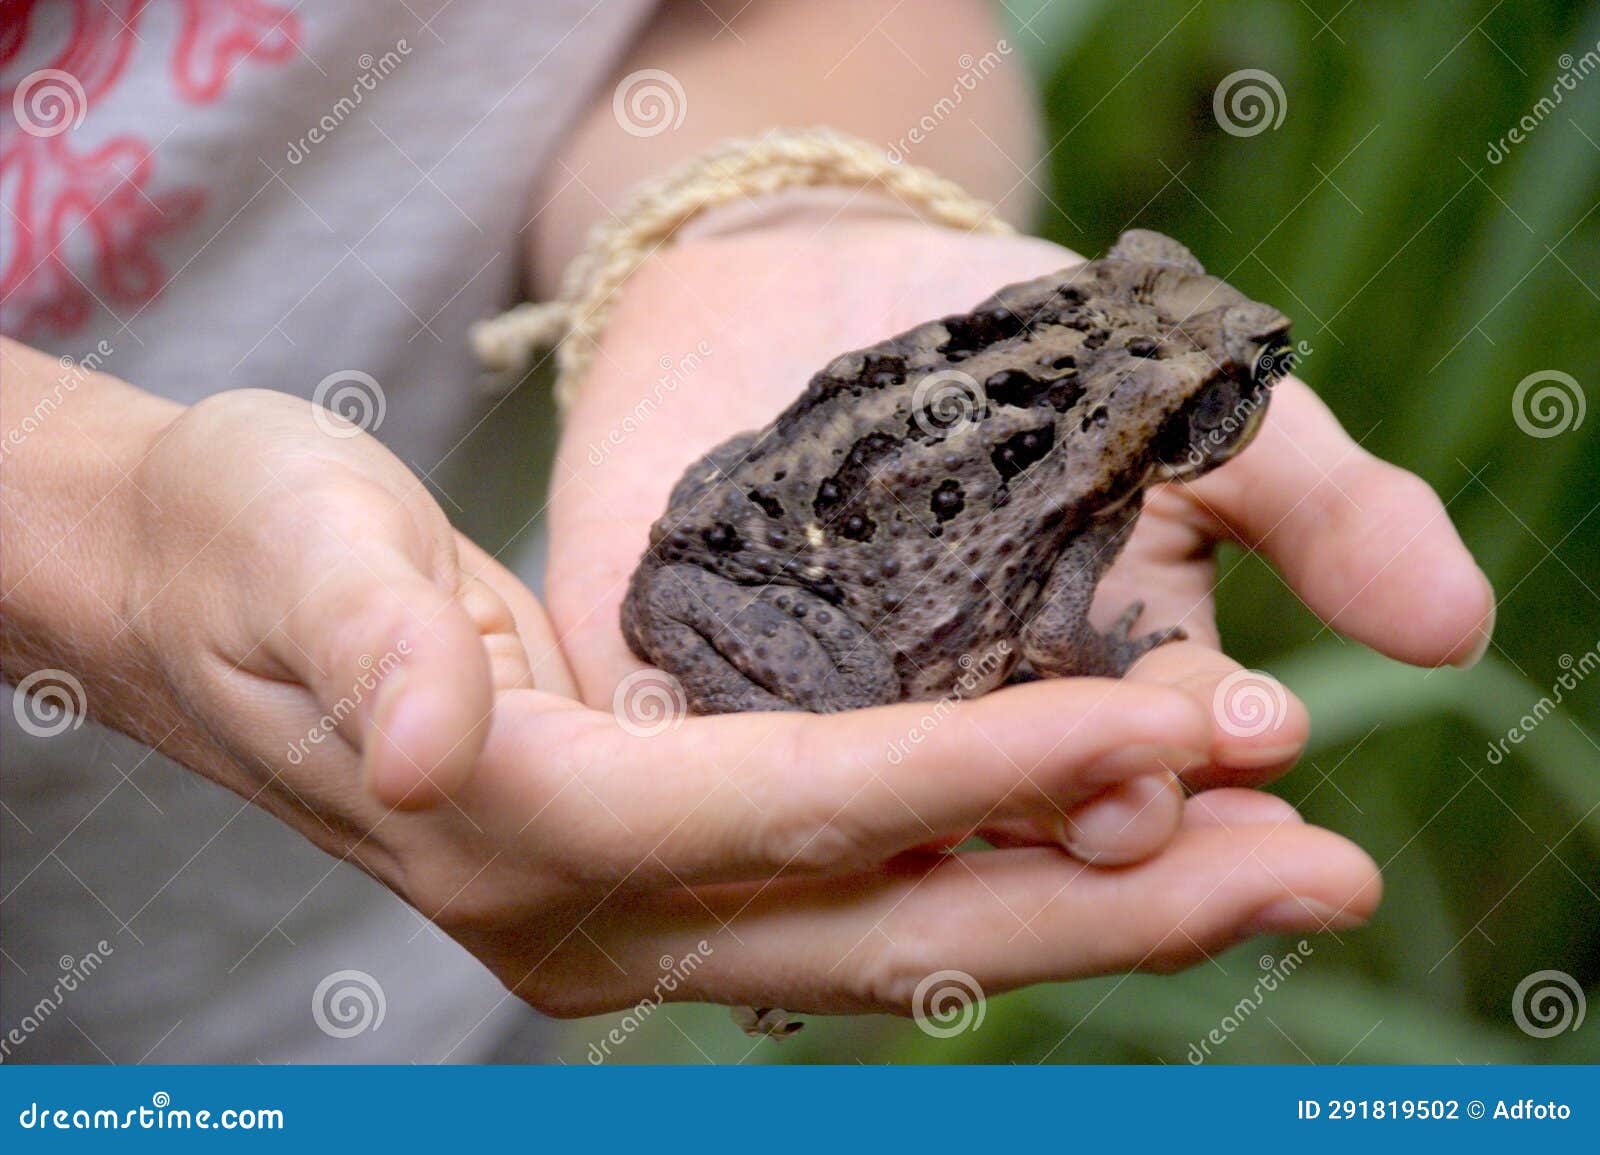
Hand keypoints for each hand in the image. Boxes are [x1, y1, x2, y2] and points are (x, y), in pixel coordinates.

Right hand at [5, 366, 1369, 1020]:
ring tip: (1275, 858)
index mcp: (523, 819)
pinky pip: (861, 909)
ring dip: (1095, 902)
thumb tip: (435, 745)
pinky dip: (1002, 881)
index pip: (794, 807)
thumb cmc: (251, 540)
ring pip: (901, 939)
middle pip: (889, 926)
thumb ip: (368, 642)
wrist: (199, 595)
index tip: (1160, 732)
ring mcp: (632, 919)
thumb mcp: (290, 544)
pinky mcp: (663, 884)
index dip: (979, 777)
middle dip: (1111, 896)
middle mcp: (593, 912)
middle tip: (1315, 858)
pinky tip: (1124, 844)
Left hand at [537, 211, 1492, 995]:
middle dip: (1105, 836)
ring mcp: (802, 725)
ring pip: (873, 816)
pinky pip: (702, 742)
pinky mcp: (670, 678)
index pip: (1146, 773)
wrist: (806, 278)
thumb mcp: (1186, 405)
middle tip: (1158, 813)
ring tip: (997, 810)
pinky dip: (745, 762)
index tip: (1258, 731)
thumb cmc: (1016, 350)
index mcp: (1073, 711)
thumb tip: (1457, 625)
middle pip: (1017, 829)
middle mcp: (940, 748)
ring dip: (945, 822)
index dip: (1203, 759)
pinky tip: (787, 764)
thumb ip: (1315, 506)